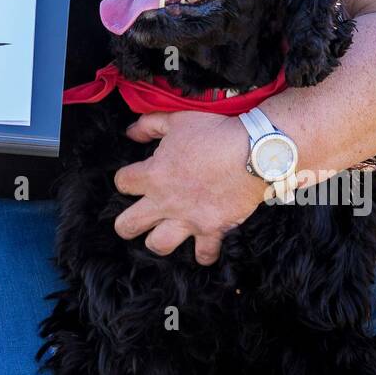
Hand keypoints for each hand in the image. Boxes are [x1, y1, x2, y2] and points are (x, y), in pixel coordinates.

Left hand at [113, 109, 264, 264]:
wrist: (253, 151)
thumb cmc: (214, 132)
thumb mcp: (177, 119)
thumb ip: (149, 124)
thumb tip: (131, 132)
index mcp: (153, 174)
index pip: (122, 183)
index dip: (125, 180)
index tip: (134, 178)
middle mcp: (165, 201)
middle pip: (128, 225)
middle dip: (126, 224)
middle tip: (133, 219)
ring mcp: (188, 219)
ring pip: (158, 245)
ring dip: (158, 241)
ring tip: (163, 234)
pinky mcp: (212, 229)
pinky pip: (204, 254)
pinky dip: (203, 253)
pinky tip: (202, 247)